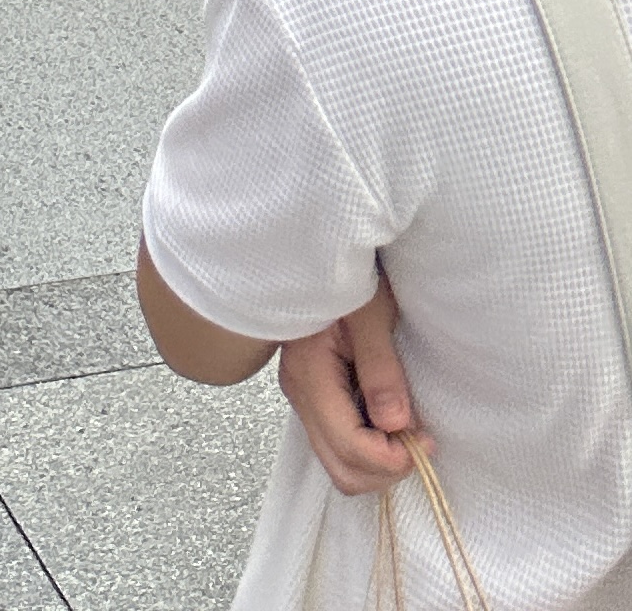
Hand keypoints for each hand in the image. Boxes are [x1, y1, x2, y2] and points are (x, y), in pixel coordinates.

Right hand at [278, 277, 429, 494]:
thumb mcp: (372, 313)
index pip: (348, 444)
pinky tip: (388, 422)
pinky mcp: (312, 396)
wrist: (319, 256)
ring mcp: (302, 397)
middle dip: (385, 468)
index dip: (391, 457)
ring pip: (338, 464)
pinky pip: (338, 445)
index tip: (425, 440)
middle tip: (419, 441)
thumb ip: (381, 368)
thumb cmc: (350, 275)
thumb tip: (396, 424)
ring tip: (407, 432)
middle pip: (341, 468)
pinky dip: (368, 449)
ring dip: (377, 463)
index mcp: (310, 372)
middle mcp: (299, 393)